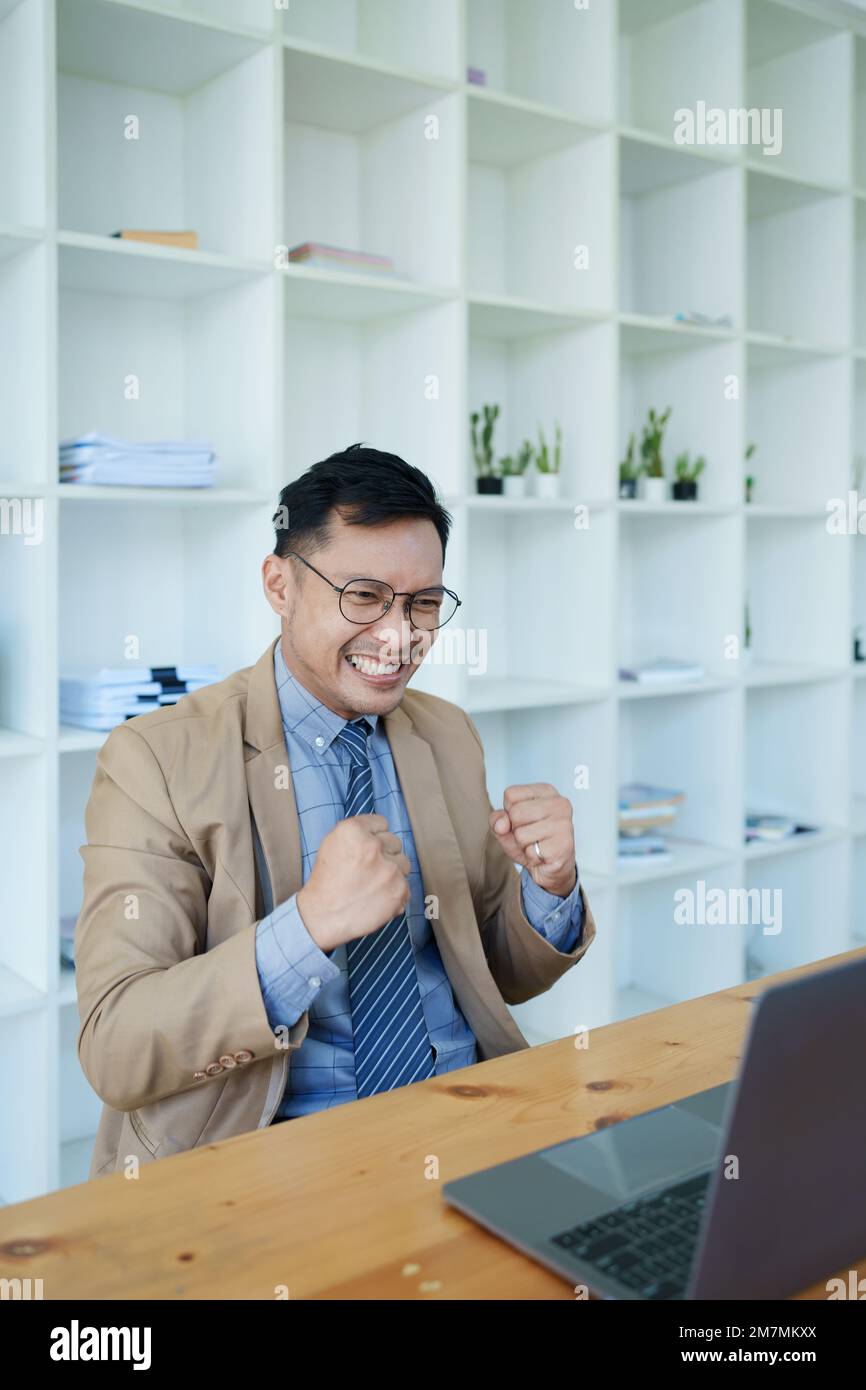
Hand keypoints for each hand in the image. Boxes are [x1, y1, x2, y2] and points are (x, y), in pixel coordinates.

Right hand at [296, 814, 410, 952]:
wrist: (323, 916)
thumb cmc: (326, 882)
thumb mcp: (332, 844)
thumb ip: (358, 831)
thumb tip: (380, 830)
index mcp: (353, 831)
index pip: (381, 823)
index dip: (372, 837)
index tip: (366, 848)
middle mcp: (373, 847)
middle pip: (394, 841)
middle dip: (383, 854)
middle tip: (366, 869)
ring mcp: (389, 869)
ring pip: (403, 863)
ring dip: (392, 872)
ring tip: (372, 883)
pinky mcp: (399, 890)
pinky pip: (406, 885)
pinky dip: (394, 892)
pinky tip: (377, 896)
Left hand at [490, 783, 576, 897]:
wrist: (548, 868)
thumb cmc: (529, 840)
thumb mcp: (506, 826)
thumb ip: (497, 819)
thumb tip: (502, 825)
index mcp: (546, 791)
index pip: (511, 794)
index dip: (509, 812)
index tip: (523, 820)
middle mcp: (559, 803)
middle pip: (516, 812)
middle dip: (516, 830)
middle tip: (530, 835)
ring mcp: (564, 824)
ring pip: (521, 834)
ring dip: (523, 845)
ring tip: (536, 845)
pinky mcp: (564, 845)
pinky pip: (531, 852)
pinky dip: (532, 857)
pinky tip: (543, 855)